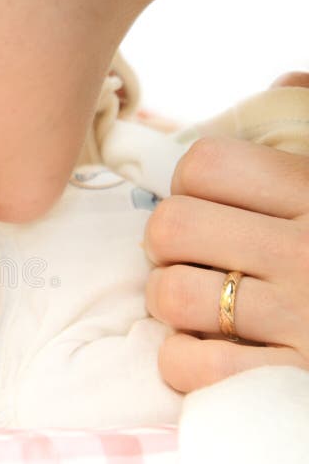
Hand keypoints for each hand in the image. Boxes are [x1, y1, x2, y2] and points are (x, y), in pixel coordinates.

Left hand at [144, 136, 308, 391]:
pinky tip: (211, 352)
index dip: (190, 183)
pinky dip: (184, 360)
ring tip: (202, 303)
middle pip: (171, 226)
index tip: (209, 203)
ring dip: (172, 301)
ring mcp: (304, 320)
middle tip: (194, 256)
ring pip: (172, 294)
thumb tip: (285, 83)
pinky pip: (189, 366)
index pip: (205, 163)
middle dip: (169, 243)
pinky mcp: (294, 381)